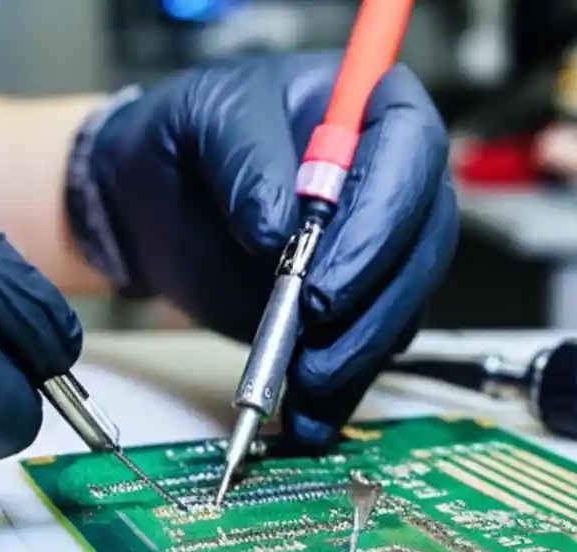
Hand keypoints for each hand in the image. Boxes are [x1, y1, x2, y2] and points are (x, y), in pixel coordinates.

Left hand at [79, 52, 457, 448]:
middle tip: (313, 331)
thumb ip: (245, 160)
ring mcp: (382, 251)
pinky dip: (340, 391)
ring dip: (358, 352)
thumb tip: (277, 229)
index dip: (380, 222)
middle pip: (422, 243)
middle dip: (371, 299)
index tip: (326, 276)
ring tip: (303, 380)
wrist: (155, 195)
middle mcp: (395, 181)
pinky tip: (307, 416)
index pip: (411, 155)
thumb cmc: (192, 137)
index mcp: (373, 110)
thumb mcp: (209, 118)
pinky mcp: (355, 308)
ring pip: (403, 307)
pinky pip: (366, 353)